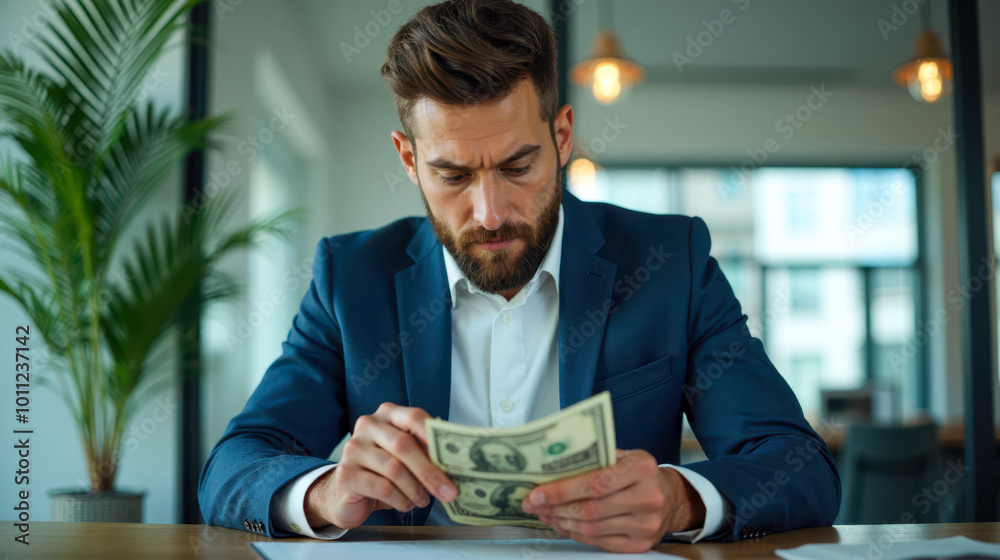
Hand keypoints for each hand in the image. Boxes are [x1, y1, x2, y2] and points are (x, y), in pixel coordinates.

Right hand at [303, 403, 457, 528]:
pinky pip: (382, 488)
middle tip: (447, 491)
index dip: (434, 436)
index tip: (452, 457)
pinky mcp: (346, 474)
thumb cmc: (382, 471)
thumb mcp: (405, 456)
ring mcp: (353, 449)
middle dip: (429, 471)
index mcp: (387, 414)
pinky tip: (405, 504)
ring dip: (415, 489)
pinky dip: (400, 500)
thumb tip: (454, 462)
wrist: (346, 494)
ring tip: (422, 499)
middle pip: (404, 444)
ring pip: (394, 469)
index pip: (414, 416)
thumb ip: (424, 451)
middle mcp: (368, 426)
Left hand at [521, 449, 705, 552]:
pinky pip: (599, 542)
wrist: (670, 497)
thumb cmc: (640, 473)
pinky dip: (575, 534)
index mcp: (641, 467)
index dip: (561, 490)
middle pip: (590, 508)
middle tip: (534, 504)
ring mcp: (645, 524)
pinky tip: (562, 524)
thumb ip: (594, 459)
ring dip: (562, 522)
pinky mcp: (640, 543)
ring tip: (545, 513)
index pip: (594, 482)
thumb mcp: (623, 455)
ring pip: (592, 528)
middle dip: (555, 507)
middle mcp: (647, 497)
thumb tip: (550, 467)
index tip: (537, 493)